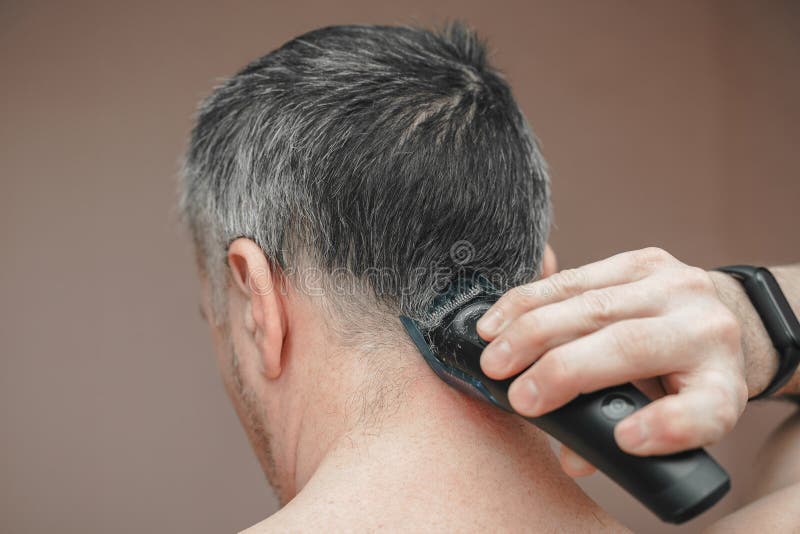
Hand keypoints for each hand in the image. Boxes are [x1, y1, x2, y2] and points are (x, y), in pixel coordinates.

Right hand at [477, 248, 748, 474]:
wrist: (713, 317)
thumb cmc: (683, 381)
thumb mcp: (669, 419)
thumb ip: (622, 439)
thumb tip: (573, 458)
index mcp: (722, 381)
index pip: (704, 408)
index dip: (667, 426)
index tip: (626, 439)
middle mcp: (706, 327)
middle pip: (628, 346)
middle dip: (561, 370)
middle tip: (515, 395)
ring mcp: (674, 285)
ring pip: (591, 305)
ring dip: (531, 330)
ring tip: (494, 356)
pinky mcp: (643, 259)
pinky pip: (575, 278)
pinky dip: (528, 300)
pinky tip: (498, 321)